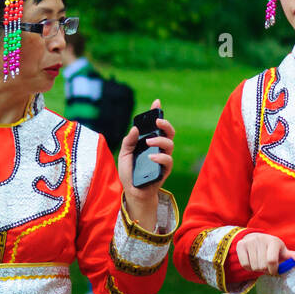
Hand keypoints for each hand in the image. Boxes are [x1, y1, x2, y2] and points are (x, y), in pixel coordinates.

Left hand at [118, 98, 174, 228]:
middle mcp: (159, 148)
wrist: (132, 191)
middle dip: (165, 124)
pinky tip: (151, 157)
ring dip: (160, 140)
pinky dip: (160, 157)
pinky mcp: (165, 171)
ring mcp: (163, 159)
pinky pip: (168, 161)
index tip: (156, 102)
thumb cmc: (129, 172)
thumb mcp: (124, 153)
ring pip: (170, 144)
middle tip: (157, 121)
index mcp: (150, 142)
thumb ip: (128, 140)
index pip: (156, 125)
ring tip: (148, 141)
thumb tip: (135, 128)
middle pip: (169, 132)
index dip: (157, 113)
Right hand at [234, 233, 294, 274]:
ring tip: (260, 263)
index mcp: (274, 241)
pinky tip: (252, 262)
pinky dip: (249, 268)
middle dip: (265, 270)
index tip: (274, 270)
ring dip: (257, 269)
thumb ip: (291, 256)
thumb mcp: (282, 250)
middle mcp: (261, 240)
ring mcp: (250, 242)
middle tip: (267, 266)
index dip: (273, 269)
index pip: (272, 261)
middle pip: (262, 265)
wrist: (256, 237)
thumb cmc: (272, 248)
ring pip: (253, 266)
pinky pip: (244, 264)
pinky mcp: (241, 245)